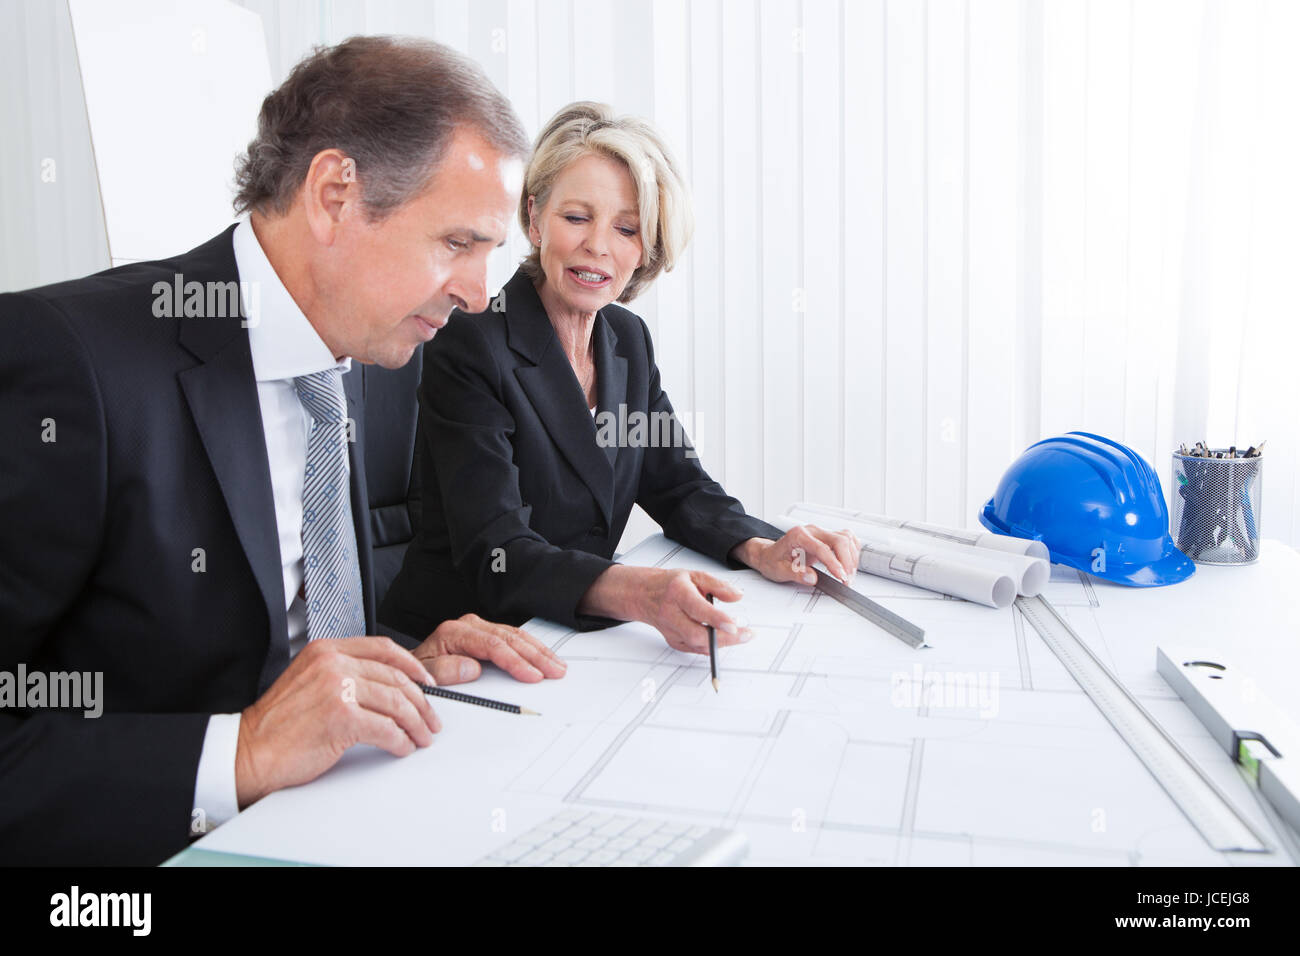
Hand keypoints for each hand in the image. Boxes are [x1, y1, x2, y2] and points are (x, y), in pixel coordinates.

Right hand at [235, 636, 440, 808]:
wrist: (249, 750)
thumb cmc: (278, 724)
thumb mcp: (310, 681)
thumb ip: (343, 674)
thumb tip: (386, 686)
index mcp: (327, 650)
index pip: (384, 648)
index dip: (412, 666)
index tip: (426, 681)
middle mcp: (333, 663)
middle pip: (395, 676)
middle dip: (421, 701)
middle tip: (430, 718)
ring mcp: (337, 688)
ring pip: (396, 702)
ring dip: (415, 723)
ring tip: (421, 736)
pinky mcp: (341, 717)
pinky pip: (386, 728)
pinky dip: (400, 740)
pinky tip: (402, 747)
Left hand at [414, 613, 566, 684]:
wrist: (410, 670)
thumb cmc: (418, 675)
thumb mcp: (424, 678)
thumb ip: (443, 671)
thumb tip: (471, 668)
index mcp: (454, 633)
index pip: (492, 645)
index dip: (514, 661)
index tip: (531, 675)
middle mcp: (468, 626)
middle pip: (509, 638)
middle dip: (535, 656)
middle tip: (554, 671)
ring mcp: (478, 628)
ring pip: (516, 635)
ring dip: (538, 651)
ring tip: (557, 666)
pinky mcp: (486, 634)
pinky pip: (514, 638)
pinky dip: (532, 649)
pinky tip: (544, 657)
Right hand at [579, 564, 750, 654]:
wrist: (646, 595)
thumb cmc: (671, 585)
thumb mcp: (695, 575)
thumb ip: (718, 585)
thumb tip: (737, 596)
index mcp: (677, 593)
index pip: (697, 608)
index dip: (716, 619)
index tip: (734, 624)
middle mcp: (671, 614)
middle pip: (696, 634)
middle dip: (724, 638)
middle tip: (745, 634)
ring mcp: (670, 630)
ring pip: (697, 645)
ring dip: (722, 644)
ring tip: (740, 636)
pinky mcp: (673, 641)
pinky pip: (695, 649)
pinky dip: (711, 646)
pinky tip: (723, 639)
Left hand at [732, 525, 860, 585]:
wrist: (768, 554)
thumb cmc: (772, 560)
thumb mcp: (779, 570)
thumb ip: (796, 574)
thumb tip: (812, 578)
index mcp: (799, 535)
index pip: (822, 548)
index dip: (834, 563)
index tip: (842, 577)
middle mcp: (812, 531)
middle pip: (839, 540)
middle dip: (847, 561)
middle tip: (847, 580)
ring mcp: (821, 532)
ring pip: (846, 538)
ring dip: (852, 557)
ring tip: (849, 575)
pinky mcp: (827, 537)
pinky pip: (847, 538)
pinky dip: (853, 550)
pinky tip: (850, 563)